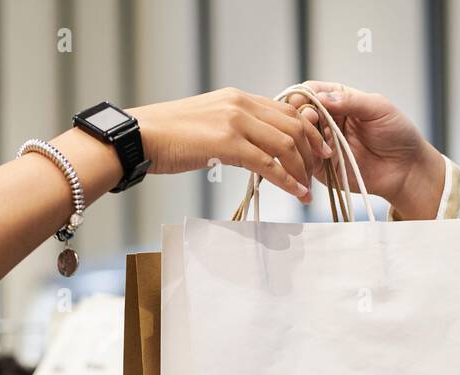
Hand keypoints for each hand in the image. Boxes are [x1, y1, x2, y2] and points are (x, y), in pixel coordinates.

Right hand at [130, 88, 331, 202]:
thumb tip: (250, 148)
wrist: (140, 136)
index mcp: (238, 97)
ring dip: (302, 169)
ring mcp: (235, 121)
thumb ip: (233, 130)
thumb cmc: (167, 136)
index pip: (286, 110)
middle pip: (293, 125)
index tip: (318, 149)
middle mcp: (241, 104)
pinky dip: (287, 180)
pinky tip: (295, 192)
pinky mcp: (228, 143)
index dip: (308, 131)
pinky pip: (268, 163)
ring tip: (307, 189)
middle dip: (312, 151)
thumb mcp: (207, 124)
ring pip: (286, 144)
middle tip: (318, 171)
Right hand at [287, 81, 445, 219]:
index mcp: (339, 101)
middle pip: (300, 113)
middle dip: (301, 115)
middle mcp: (328, 121)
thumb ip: (350, 100)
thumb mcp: (378, 108)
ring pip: (300, 137)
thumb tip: (322, 97)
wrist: (406, 169)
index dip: (304, 94)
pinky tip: (317, 155)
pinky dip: (305, 157)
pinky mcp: (323, 168)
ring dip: (304, 136)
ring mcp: (323, 144)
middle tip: (311, 119)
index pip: (312, 92)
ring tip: (318, 139)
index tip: (304, 99)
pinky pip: (306, 161)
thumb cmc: (398, 134)